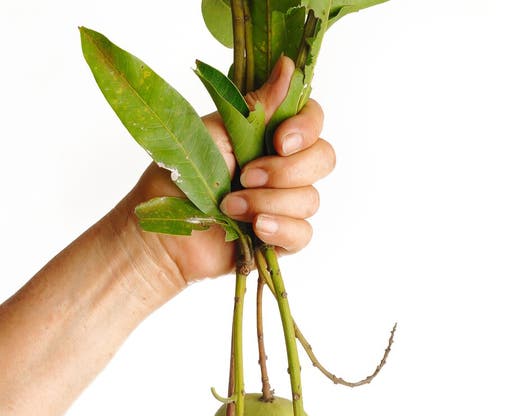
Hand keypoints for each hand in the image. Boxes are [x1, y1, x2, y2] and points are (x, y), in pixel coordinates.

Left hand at [121, 57, 334, 287]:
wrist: (160, 233)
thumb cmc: (177, 180)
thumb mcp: (216, 132)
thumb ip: (257, 106)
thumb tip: (288, 66)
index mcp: (266, 136)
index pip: (313, 121)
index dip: (305, 129)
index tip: (279, 140)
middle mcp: (281, 167)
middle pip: (323, 159)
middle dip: (287, 170)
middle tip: (246, 175)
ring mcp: (283, 204)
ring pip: (310, 199)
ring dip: (269, 201)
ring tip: (230, 207)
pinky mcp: (279, 238)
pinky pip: (303, 233)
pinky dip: (280, 228)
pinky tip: (255, 227)